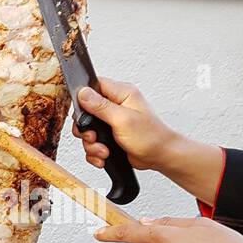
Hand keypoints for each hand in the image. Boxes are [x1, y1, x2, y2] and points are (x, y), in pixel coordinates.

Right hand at [73, 78, 224, 203]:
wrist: (159, 156)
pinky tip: (104, 155)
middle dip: (85, 129)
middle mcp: (116, 105)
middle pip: (86, 111)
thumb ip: (100, 106)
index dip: (83, 97)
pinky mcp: (110, 135)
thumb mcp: (122, 119)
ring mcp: (112, 121)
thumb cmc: (150, 136)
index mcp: (122, 93)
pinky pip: (93, 142)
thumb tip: (83, 93)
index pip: (94, 85)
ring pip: (88, 130)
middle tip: (93, 136)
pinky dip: (95, 151)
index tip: (83, 114)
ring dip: (91, 144)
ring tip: (103, 150)